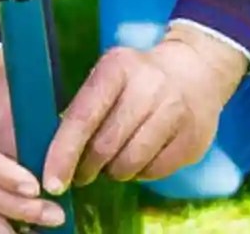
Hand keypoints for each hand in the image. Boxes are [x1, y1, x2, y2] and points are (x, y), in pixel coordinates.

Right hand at [0, 49, 67, 233]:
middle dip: (17, 205)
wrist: (3, 89)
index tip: (36, 187)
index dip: (6, 176)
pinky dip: (3, 224)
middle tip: (55, 215)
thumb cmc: (18, 93)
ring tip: (47, 228)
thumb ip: (29, 142)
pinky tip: (28, 232)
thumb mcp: (24, 105)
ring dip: (13, 221)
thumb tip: (47, 185)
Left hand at [41, 24, 248, 192]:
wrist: (197, 70)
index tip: (52, 181)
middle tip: (82, 172)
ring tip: (113, 163)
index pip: (83, 117)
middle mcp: (148, 87)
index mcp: (117, 67)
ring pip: (129, 163)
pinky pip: (154, 172)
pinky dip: (140, 173)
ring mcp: (175, 113)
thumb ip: (84, 108)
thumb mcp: (109, 77)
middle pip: (105, 146)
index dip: (63, 153)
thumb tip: (56, 155)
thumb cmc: (138, 78)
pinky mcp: (192, 138)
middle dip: (86, 167)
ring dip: (114, 172)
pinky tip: (140, 158)